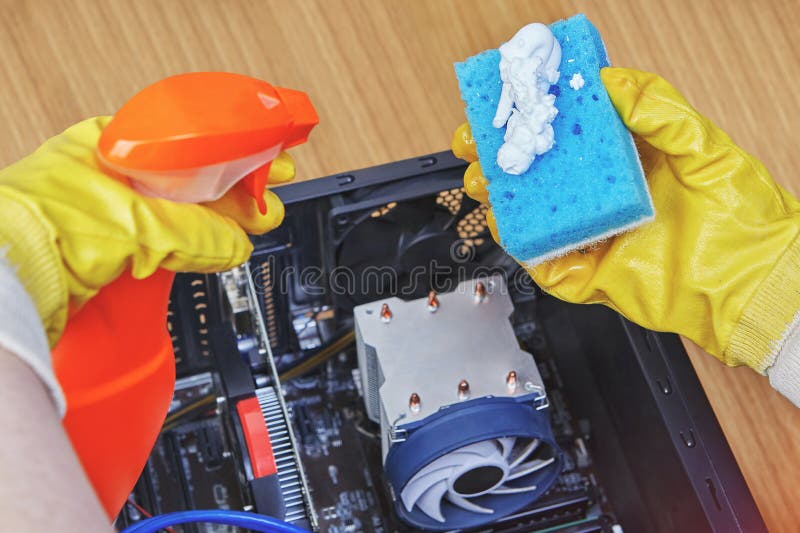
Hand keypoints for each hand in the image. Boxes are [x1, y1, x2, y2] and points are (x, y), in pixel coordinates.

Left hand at [0, 117, 292, 344]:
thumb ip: (192, 231)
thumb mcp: (134, 221)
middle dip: (237, 189)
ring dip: (222, 221)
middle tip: (271, 197)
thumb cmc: (40, 226)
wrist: (3, 278)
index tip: (270, 160)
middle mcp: (115, 176)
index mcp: (116, 145)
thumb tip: (234, 241)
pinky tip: (219, 247)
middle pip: (192, 180)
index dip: (237, 152)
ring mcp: (112, 213)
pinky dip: (195, 247)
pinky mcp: (110, 250)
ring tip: (256, 223)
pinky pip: (165, 242)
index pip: (192, 143)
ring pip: (181, 213)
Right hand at [452, 68, 799, 377]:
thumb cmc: (739, 215)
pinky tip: (505, 222)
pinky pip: (543, 261)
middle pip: (538, 176)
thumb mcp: (700, 145)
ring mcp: (591, 236)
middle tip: (477, 144)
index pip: (566, 136)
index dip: (531, 119)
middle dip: (501, 158)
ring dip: (500, 197)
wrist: (750, 281)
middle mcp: (601, 198)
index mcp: (623, 164)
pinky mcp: (586, 274)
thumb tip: (610, 81)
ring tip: (484, 179)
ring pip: (532, 216)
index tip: (505, 103)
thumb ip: (657, 109)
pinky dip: (520, 244)